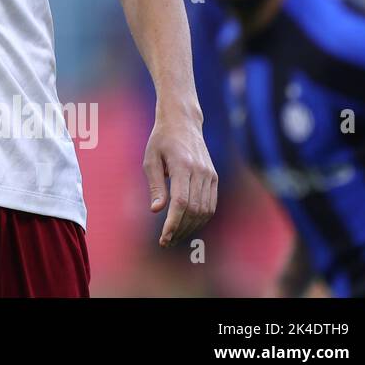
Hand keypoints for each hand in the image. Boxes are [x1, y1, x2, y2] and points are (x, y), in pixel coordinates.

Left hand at [143, 110, 217, 247]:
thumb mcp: (150, 159)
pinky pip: (211, 204)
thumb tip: (156, 210)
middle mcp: (200, 171)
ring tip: (175, 236)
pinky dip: (201, 218)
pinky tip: (187, 224)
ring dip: (191, 227)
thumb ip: (155, 185)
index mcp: (182, 165)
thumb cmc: (161, 140)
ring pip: (205, 210)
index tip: (164, 237)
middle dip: (181, 229)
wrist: (183, 122)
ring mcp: (210, 175)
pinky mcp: (214, 177)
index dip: (173, 223)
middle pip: (194, 210)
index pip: (181, 202)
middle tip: (166, 241)